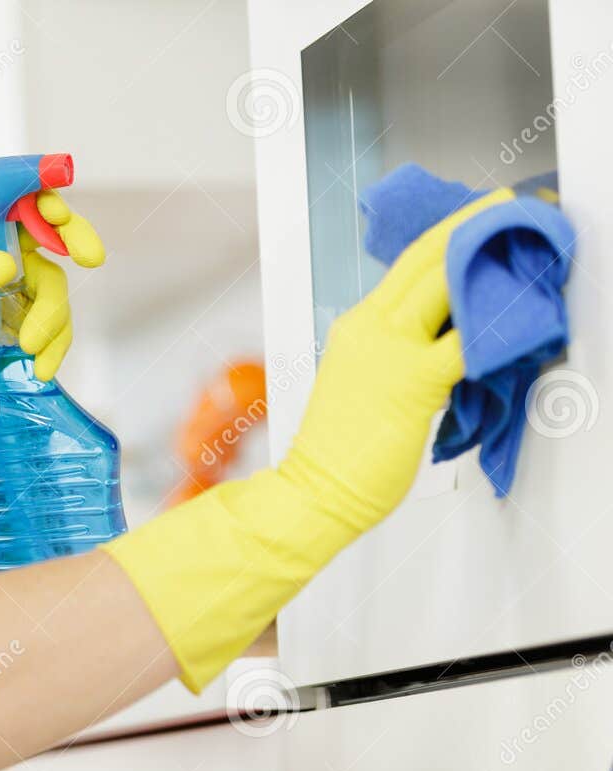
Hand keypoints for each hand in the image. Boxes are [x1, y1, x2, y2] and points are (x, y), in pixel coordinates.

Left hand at [0, 192, 105, 531]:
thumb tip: (7, 266)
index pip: (7, 192)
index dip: (37, 186)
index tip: (56, 205)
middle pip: (47, 227)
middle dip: (74, 236)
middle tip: (93, 257)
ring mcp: (14, 286)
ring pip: (55, 282)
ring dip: (54, 316)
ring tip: (33, 350)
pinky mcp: (26, 321)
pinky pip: (57, 322)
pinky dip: (57, 343)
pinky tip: (43, 367)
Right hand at [281, 187, 512, 530]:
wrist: (314, 490)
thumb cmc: (337, 451)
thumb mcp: (361, 379)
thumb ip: (397, 350)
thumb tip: (448, 336)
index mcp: (357, 325)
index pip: (409, 263)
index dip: (451, 233)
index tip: (483, 214)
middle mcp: (370, 326)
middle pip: (429, 257)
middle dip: (476, 226)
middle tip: (515, 207)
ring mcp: (390, 351)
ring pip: (446, 282)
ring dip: (491, 261)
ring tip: (529, 247)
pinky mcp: (415, 381)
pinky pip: (468, 341)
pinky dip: (500, 323)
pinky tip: (526, 313)